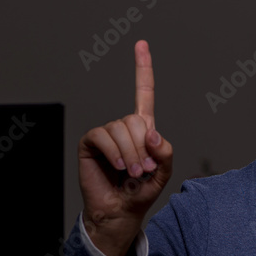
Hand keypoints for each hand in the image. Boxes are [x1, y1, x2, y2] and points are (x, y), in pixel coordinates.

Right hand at [78, 40, 173, 255]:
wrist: (120, 212)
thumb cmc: (140, 192)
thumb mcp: (163, 173)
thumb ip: (165, 152)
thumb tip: (151, 132)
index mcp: (142, 129)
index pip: (143, 93)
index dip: (143, 68)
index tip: (141, 44)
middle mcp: (123, 127)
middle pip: (135, 119)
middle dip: (142, 147)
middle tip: (143, 170)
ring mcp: (106, 134)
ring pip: (121, 129)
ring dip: (130, 153)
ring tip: (132, 173)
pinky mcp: (90, 143)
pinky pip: (103, 136)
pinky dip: (114, 152)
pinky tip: (118, 167)